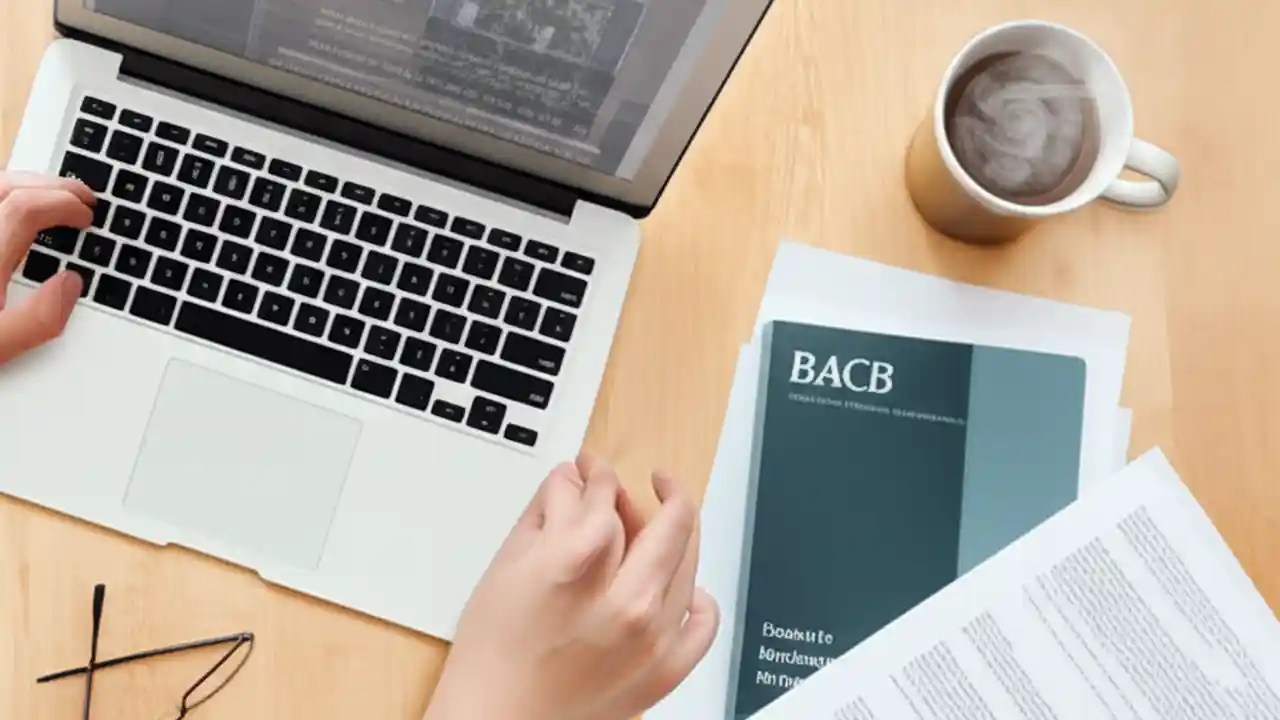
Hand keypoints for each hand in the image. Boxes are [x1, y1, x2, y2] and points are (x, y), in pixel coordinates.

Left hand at [0, 172, 94, 364]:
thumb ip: (37, 320)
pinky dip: (1, 195)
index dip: (63, 204)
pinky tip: (8, 209)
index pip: (25, 209)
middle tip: (79, 197)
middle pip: (5, 186)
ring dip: (23, 183)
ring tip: (49, 196)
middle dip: (50, 184)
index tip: (85, 217)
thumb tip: (69, 284)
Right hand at [425, 455, 717, 719]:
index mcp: (574, 564)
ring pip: (687, 559)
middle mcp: (622, 597)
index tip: (591, 470)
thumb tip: (570, 480)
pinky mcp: (665, 670)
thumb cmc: (492, 656)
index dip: (597, 474)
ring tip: (654, 528)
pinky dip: (698, 596)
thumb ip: (546, 514)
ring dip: (674, 533)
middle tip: (641, 481)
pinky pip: (703, 620)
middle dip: (654, 489)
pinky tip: (680, 586)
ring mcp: (650, 635)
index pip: (604, 496)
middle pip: (662, 521)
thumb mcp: (508, 567)